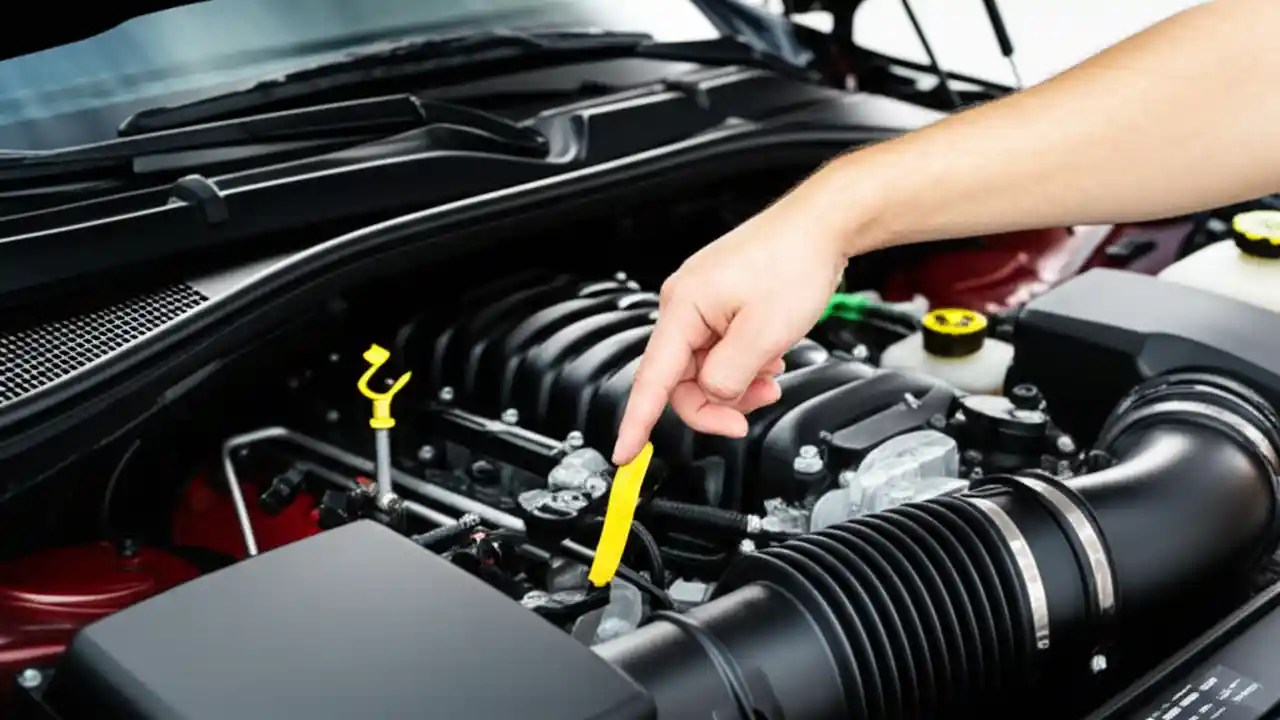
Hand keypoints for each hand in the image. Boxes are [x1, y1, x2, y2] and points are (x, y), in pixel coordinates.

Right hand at [611, 172, 856, 464]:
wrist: (821, 227)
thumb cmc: (794, 262)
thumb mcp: (764, 334)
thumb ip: (728, 377)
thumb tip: (712, 396)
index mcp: (684, 308)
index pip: (651, 379)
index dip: (636, 422)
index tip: (625, 451)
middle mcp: (684, 303)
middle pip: (684, 378)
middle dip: (720, 399)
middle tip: (758, 402)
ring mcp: (702, 302)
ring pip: (706, 367)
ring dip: (738, 381)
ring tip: (771, 372)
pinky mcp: (721, 302)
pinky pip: (721, 348)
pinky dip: (745, 362)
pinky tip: (769, 353)